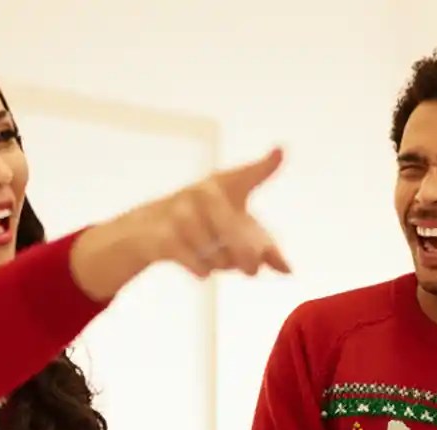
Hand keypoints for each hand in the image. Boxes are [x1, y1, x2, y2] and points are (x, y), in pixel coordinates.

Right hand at [107, 147, 289, 278]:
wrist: (149, 230)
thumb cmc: (205, 227)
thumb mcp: (237, 234)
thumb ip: (266, 250)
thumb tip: (288, 270)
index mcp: (227, 185)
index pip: (249, 175)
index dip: (265, 166)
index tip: (280, 152)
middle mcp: (204, 192)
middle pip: (236, 233)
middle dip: (247, 255)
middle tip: (251, 269)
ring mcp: (181, 212)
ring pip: (217, 254)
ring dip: (220, 264)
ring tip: (213, 256)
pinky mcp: (165, 236)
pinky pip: (198, 263)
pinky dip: (203, 270)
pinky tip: (202, 267)